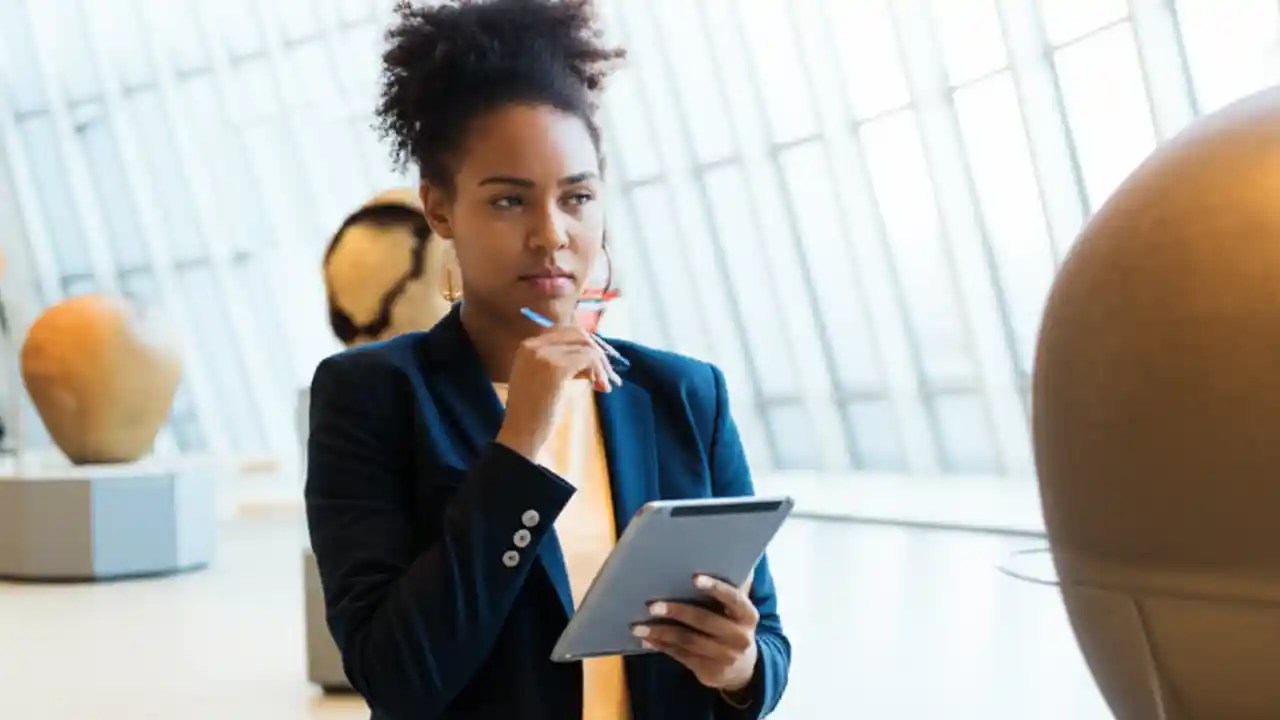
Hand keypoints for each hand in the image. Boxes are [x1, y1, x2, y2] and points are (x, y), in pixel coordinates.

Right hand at [496, 326, 620, 459]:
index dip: (586, 346)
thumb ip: (562, 364)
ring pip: (586, 347)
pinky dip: (600, 372)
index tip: (598, 363)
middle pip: (578, 335)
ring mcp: (544, 356)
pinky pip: (589, 359)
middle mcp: (534, 346)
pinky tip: (602, 387)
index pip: (565, 333)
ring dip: (602, 365)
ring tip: (605, 384)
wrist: (520, 435)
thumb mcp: (544, 380)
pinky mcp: (557, 369)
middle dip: (597, 352)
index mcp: (527, 347)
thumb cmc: (533, 414)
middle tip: (607, 373)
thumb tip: (592, 357)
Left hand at [632, 574, 758, 693]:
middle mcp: (739, 637)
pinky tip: (646, 639)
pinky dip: (661, 646)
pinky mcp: (708, 671)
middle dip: (677, 611)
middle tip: (652, 605)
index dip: (715, 588)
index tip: (695, 577)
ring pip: (687, 640)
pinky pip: (681, 656)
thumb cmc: (732, 625)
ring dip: (660, 632)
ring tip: (638, 626)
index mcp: (747, 615)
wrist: (741, 668)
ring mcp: (724, 656)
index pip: (733, 598)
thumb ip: (728, 588)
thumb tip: (715, 552)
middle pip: (704, 621)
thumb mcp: (736, 610)